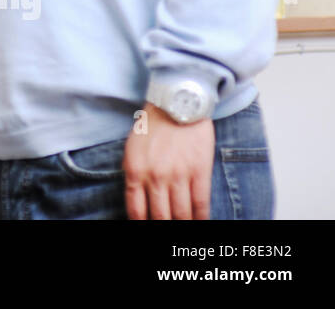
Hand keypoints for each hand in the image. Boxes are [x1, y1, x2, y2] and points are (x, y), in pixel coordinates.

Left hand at [123, 103, 214, 218]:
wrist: (176, 103)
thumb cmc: (153, 126)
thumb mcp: (132, 149)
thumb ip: (134, 175)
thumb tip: (139, 202)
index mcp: (135, 170)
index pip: (136, 210)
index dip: (141, 225)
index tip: (147, 229)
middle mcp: (155, 176)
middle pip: (160, 216)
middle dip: (163, 227)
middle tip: (167, 230)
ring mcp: (178, 175)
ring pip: (181, 214)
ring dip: (183, 225)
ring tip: (184, 229)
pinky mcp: (199, 172)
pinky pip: (201, 204)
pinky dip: (201, 218)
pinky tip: (200, 222)